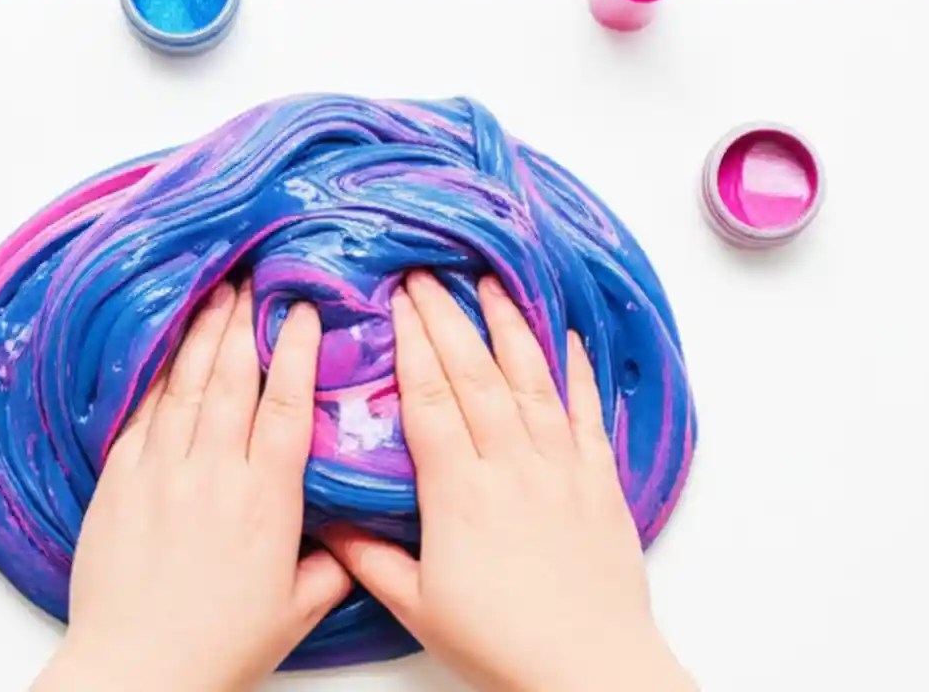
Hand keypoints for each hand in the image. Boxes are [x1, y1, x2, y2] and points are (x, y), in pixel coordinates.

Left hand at [35, 283, 350, 691]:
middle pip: (231, 379)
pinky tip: (165, 354)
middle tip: (253, 281)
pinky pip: (140, 415)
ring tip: (215, 296)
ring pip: (185, 386)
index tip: (303, 314)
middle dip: (243, 324)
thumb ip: (329, 567)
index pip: (287, 406)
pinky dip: (156, 379)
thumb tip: (347, 544)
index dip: (296, 352)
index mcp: (265, 499)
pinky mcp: (118, 482)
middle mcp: (213, 473)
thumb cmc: (220, 646)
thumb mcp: (296, 611)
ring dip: (202, 336)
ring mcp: (160, 472)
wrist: (138, 668)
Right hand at [321, 272, 694, 691]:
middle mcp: (510, 466)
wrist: (588, 670)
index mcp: (459, 493)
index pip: (429, 401)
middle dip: (448, 319)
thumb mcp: (418, 608)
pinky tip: (567, 336)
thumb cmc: (501, 643)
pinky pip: (587, 412)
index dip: (412, 347)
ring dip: (508, 327)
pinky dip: (576, 370)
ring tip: (491, 284)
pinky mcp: (599, 481)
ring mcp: (560, 468)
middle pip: (475, 376)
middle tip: (428, 276)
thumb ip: (370, 560)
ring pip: (531, 381)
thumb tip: (329, 522)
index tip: (398, 304)